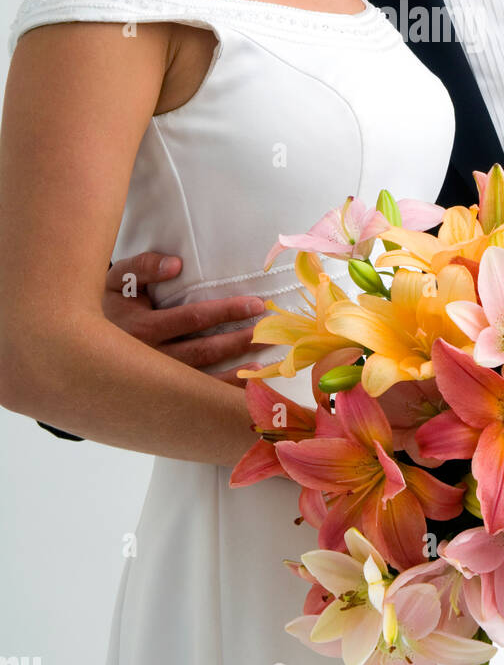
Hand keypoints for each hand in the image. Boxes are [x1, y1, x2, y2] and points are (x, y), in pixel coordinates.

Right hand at [102, 253, 271, 385]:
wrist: (74, 349)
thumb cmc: (107, 306)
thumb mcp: (115, 279)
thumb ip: (142, 266)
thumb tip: (176, 265)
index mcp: (140, 328)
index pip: (193, 318)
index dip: (227, 311)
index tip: (255, 304)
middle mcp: (148, 359)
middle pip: (203, 351)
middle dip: (239, 341)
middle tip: (268, 331)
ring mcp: (153, 383)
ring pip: (200, 380)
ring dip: (234, 373)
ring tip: (262, 362)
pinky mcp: (156, 397)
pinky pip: (192, 400)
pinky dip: (219, 396)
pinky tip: (242, 392)